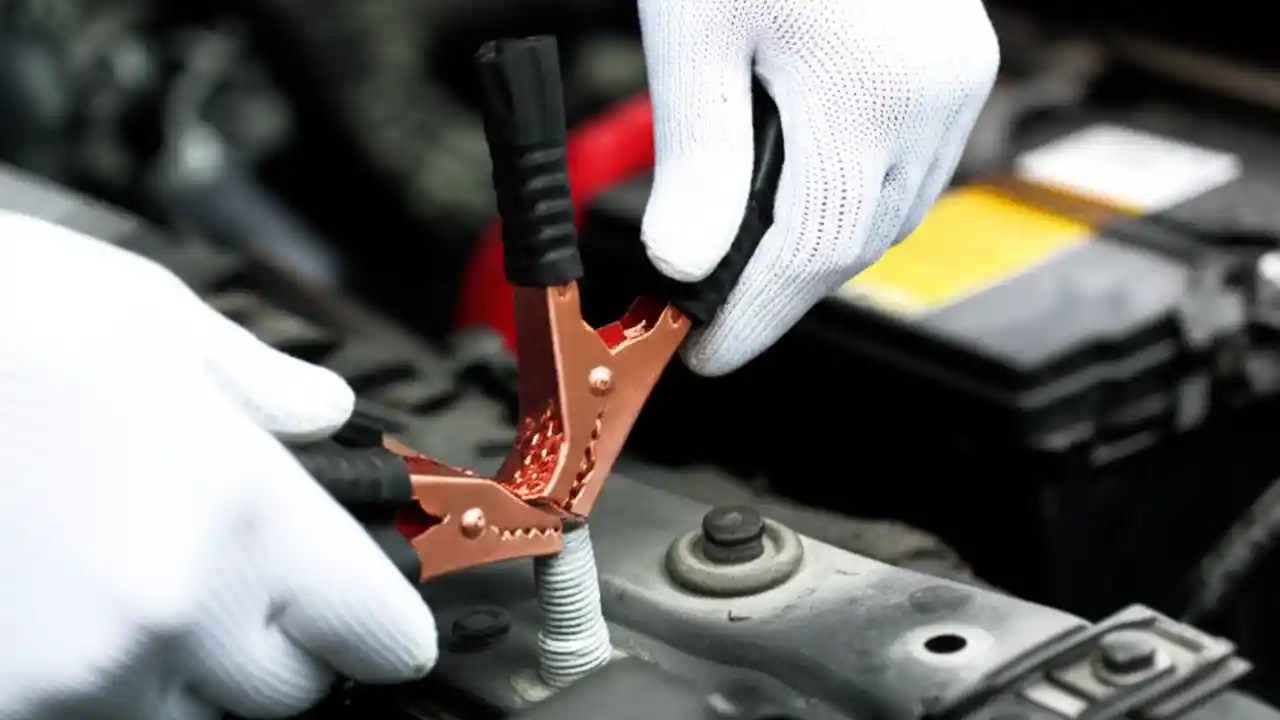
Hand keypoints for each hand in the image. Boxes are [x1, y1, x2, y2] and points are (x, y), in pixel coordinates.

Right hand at [0, 212, 435, 719]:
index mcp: (245, 513)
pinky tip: (63, 600)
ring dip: (186, 668)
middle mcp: (174, 611)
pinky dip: (97, 678)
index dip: (382, 623)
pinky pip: (91, 716)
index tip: (372, 615)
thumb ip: (265, 385)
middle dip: (279, 642)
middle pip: (288, 691)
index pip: (377, 634)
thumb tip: (325, 413)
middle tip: (235, 578)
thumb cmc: (0, 316)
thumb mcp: (156, 319)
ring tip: (131, 578)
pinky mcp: (5, 697)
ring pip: (189, 716)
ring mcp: (80, 671)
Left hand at [638, 0, 999, 373]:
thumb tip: (686, 264)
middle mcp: (935, 93)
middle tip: (714, 313)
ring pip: (889, 212)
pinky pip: (908, 167)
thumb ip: (696, 160)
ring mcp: (958, 75)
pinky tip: (799, 201)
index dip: (754, 319)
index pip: (812, 253)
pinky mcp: (957, 60)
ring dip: (816, 251)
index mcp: (869, 91)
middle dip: (781, 292)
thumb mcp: (695, 37)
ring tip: (745, 265)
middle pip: (856, 241)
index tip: (706, 353)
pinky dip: (849, 201)